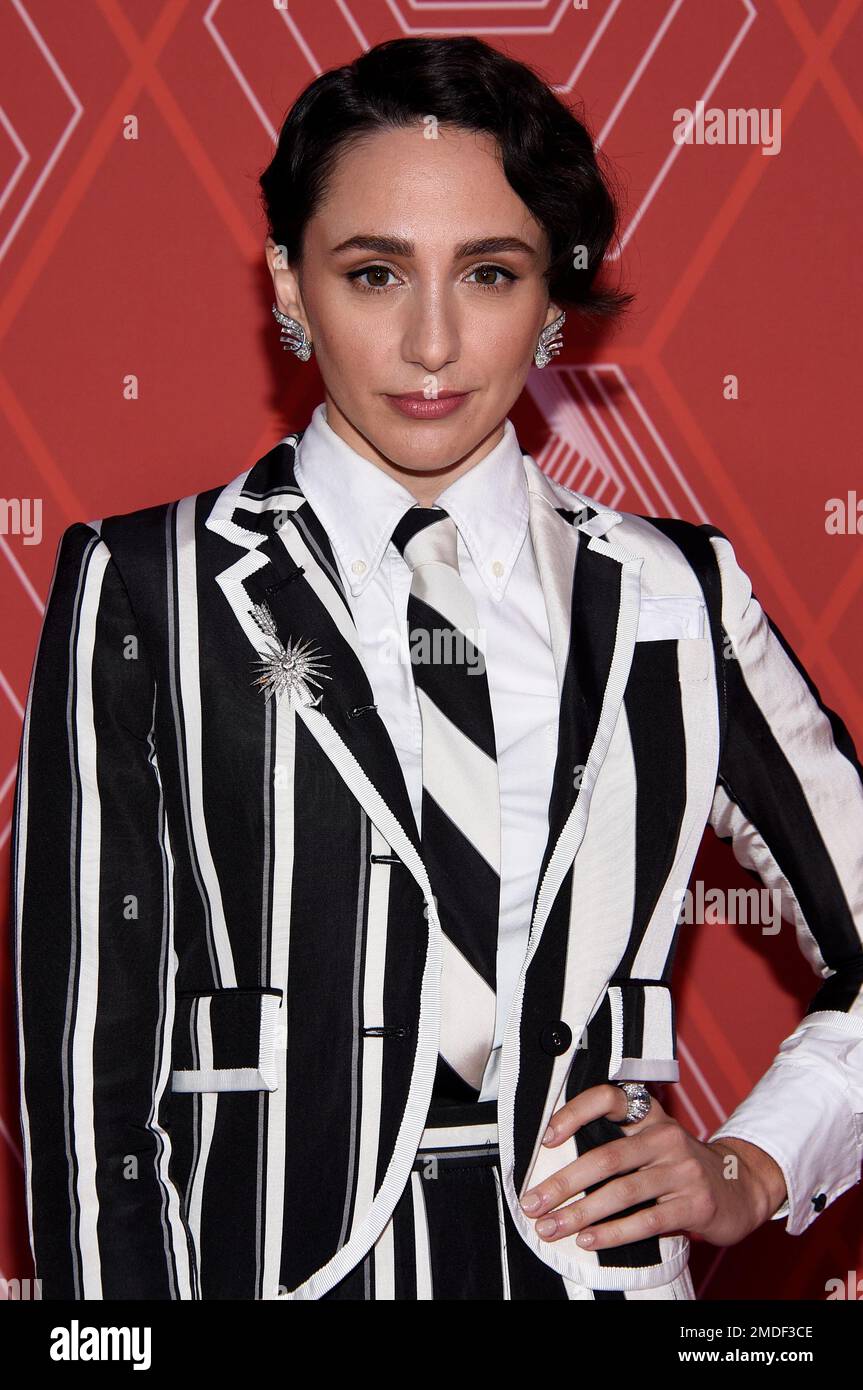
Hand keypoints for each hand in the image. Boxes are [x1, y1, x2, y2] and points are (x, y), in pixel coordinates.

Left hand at [519, 1082, 787, 1249]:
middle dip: (563, 1183)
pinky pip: (646, 1220)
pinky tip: (589, 1240)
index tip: (547, 1137)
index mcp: (651, 1116)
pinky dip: (613, 1233)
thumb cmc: (681, 1167)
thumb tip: (555, 1168)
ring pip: (621, 1192)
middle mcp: (666, 1138)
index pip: (609, 1098)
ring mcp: (682, 1170)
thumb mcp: (654, 1143)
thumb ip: (617, 1145)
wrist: (741, 1188)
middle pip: (606, 1157)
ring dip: (580, 1213)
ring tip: (552, 1227)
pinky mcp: (695, 1204)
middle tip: (534, 1202)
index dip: (575, 1112)